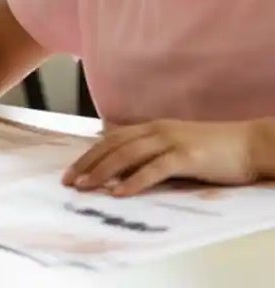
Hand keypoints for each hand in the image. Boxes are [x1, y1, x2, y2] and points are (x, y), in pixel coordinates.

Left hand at [63, 119, 261, 196]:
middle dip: (88, 164)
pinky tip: (119, 193)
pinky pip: (154, 169)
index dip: (89, 155)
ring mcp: (172, 141)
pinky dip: (134, 181)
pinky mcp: (187, 156)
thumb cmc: (215, 149)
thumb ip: (151, 153)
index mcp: (152, 127)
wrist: (251, 143)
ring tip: (86, 187)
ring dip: (103, 172)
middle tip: (69, 182)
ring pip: (127, 155)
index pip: (112, 140)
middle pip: (113, 146)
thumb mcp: (176, 146)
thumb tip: (123, 168)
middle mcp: (157, 130)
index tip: (71, 172)